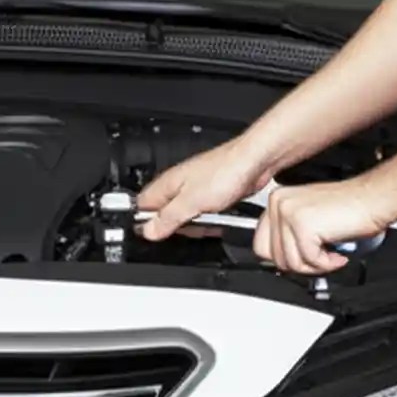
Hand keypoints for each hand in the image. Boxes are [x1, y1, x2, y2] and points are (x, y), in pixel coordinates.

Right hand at [137, 139, 273, 240]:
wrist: (255, 162)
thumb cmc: (225, 172)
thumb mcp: (190, 203)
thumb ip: (168, 218)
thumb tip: (148, 231)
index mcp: (166, 184)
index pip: (141, 207)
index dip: (144, 223)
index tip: (155, 234)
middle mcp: (178, 185)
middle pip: (163, 214)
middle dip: (174, 227)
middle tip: (188, 227)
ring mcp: (195, 189)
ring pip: (184, 215)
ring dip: (194, 224)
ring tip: (206, 222)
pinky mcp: (211, 194)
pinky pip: (202, 213)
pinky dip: (208, 220)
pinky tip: (217, 220)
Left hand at [254, 178, 387, 274]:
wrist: (373, 198)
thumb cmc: (350, 209)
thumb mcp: (309, 219)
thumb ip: (288, 236)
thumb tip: (278, 260)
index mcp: (277, 200)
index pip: (261, 246)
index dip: (286, 259)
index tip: (305, 256)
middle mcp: (279, 203)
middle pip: (274, 257)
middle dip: (301, 265)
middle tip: (322, 257)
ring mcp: (289, 212)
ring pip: (290, 263)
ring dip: (316, 265)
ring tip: (332, 253)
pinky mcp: (303, 225)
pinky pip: (308, 261)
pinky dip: (327, 264)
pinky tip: (337, 254)